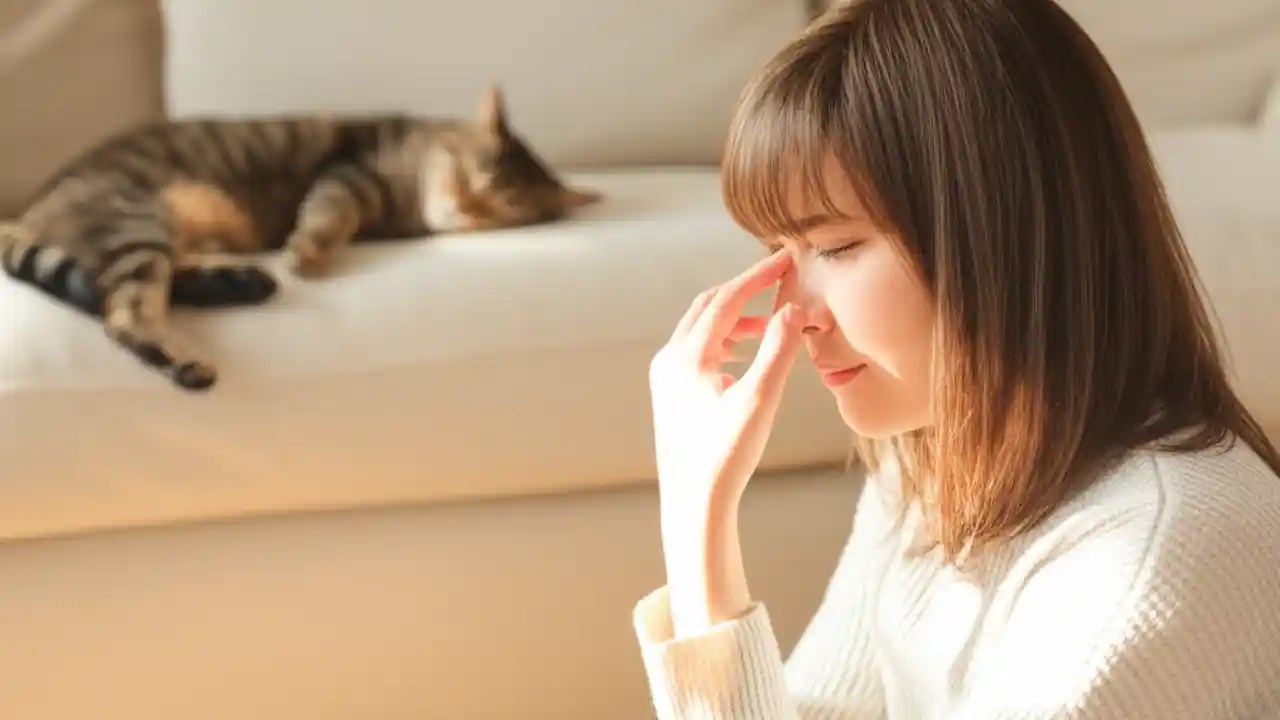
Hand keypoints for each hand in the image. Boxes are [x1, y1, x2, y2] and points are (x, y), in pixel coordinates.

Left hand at [648, 248, 805, 527]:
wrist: (693, 503)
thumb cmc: (726, 456)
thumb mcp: (760, 400)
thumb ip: (778, 350)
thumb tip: (793, 308)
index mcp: (687, 356)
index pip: (727, 299)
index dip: (758, 276)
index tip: (786, 258)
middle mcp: (668, 359)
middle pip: (708, 307)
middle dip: (744, 291)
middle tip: (778, 278)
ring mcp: (664, 376)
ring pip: (701, 329)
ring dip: (735, 319)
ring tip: (770, 324)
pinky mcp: (668, 392)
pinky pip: (696, 350)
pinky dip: (724, 342)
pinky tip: (746, 358)